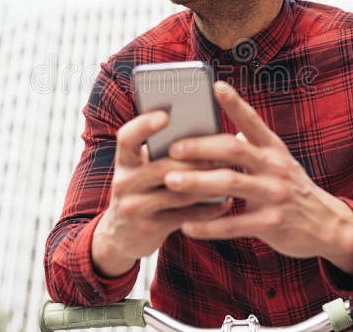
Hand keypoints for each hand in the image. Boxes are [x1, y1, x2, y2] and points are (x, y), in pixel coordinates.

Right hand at [92, 110, 231, 277]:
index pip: (127, 138)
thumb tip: (202, 133)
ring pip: (177, 192)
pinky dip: (207, 209)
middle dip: (195, 161)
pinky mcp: (149, 229)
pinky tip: (224, 202)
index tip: (166, 116)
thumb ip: (161, 154)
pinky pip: (184, 216)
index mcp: (123, 161)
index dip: (144, 125)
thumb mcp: (142, 170)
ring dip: (207, 184)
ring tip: (229, 176)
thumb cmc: (143, 191)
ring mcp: (134, 208)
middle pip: (162, 167)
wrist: (122, 237)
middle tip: (222, 154)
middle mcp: (123, 183)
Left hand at [164, 81, 352, 275]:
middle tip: (173, 148)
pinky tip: (186, 226)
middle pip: (234, 149)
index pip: (252, 121)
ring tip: (170, 181)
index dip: (235, 103)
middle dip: (201, 147)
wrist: (328, 227)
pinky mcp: (271, 223)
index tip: (216, 86)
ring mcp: (274, 195)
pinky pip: (233, 224)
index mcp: (274, 149)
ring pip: (230, 183)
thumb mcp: (279, 163)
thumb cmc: (293, 190)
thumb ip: (254, 149)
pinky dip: (208, 226)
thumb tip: (227, 133)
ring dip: (197, 181)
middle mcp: (275, 167)